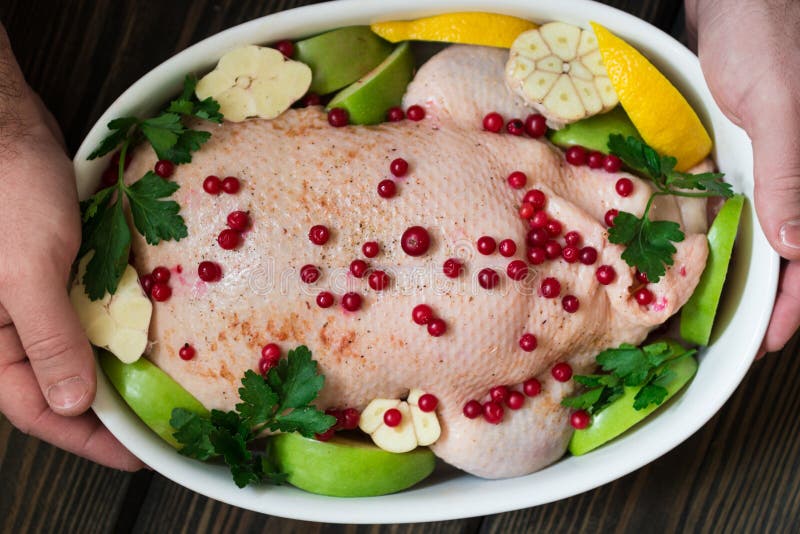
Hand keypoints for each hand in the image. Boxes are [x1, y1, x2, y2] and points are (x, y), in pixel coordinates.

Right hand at [0, 25, 141, 470]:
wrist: (9, 129)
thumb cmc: (5, 193)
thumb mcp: (26, 272)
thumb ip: (49, 338)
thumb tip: (69, 405)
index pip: (36, 408)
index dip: (87, 438)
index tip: (136, 455)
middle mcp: (8, 328)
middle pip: (58, 389)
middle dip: (105, 412)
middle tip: (155, 428)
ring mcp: (32, 302)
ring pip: (76, 355)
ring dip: (115, 374)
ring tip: (159, 392)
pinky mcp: (56, 275)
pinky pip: (88, 318)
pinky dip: (116, 332)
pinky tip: (149, 340)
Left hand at [687, 0, 799, 353]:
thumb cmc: (767, 30)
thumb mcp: (779, 105)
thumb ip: (789, 174)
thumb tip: (794, 247)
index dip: (797, 302)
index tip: (769, 339)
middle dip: (777, 294)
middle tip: (742, 333)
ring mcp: (786, 157)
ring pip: (779, 226)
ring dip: (756, 265)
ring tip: (725, 301)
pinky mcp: (759, 143)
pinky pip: (756, 197)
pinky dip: (739, 225)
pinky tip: (713, 246)